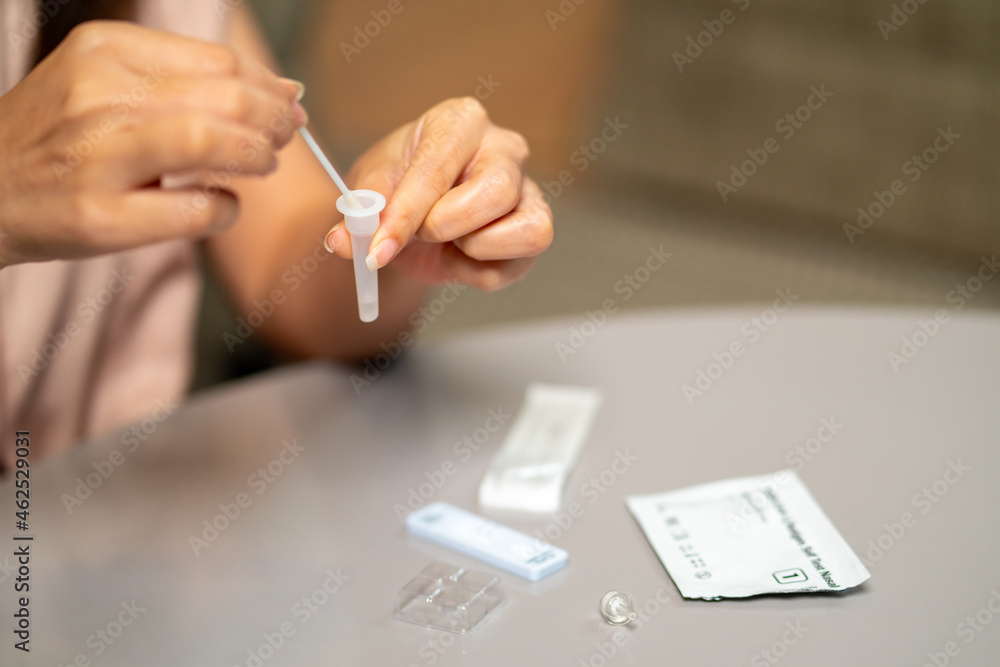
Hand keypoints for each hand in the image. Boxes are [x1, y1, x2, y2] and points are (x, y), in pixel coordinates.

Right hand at [0, 21, 305, 267]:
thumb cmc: (60, 139)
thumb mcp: (106, 84)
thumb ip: (190, 82)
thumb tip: (286, 91)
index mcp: (104, 51)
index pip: (220, 61)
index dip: (269, 88)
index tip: (287, 105)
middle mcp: (98, 96)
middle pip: (227, 99)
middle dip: (275, 122)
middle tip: (283, 139)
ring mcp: (97, 157)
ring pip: (211, 142)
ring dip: (256, 157)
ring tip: (260, 166)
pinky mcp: (101, 216)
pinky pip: (195, 208)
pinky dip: (227, 209)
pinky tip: (222, 205)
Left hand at [324, 98, 552, 289]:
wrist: (414, 212)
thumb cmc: (398, 184)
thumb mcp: (371, 188)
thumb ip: (359, 213)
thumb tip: (344, 242)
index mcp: (460, 123)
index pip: (438, 170)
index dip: (404, 216)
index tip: (375, 252)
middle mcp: (505, 149)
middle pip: (496, 192)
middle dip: (448, 225)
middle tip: (422, 233)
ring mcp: (529, 189)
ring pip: (529, 230)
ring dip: (476, 250)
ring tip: (447, 242)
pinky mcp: (535, 229)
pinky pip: (518, 265)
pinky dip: (480, 273)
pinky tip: (459, 256)